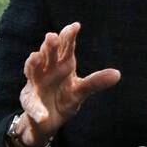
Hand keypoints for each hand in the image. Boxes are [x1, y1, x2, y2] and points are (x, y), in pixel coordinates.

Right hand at [17, 21, 120, 145]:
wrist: (46, 120)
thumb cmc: (63, 98)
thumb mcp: (81, 91)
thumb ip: (96, 82)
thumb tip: (117, 74)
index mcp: (62, 65)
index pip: (65, 48)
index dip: (69, 37)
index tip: (75, 26)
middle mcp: (46, 70)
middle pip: (47, 54)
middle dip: (49, 46)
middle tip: (52, 36)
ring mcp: (35, 84)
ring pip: (32, 71)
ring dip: (33, 63)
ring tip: (35, 56)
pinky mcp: (29, 101)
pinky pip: (32, 104)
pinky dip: (37, 109)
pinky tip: (42, 114)